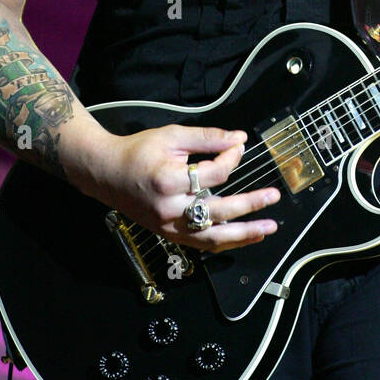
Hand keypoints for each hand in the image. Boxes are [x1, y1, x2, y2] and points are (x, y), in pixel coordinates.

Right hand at [82, 123, 280, 249]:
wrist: (106, 173)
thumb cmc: (138, 152)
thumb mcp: (172, 136)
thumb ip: (208, 138)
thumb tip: (240, 139)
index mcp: (168, 180)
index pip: (213, 175)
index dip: (231, 159)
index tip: (239, 147)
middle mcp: (169, 208)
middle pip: (218, 210)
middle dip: (250, 204)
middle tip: (273, 196)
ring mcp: (169, 226)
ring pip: (212, 236)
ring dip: (243, 234)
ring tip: (268, 228)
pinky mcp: (168, 234)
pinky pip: (201, 244)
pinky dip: (225, 242)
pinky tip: (244, 237)